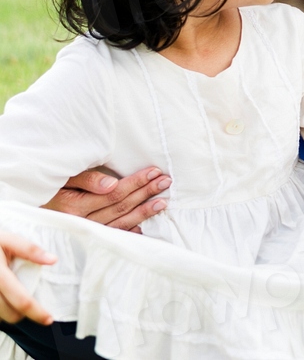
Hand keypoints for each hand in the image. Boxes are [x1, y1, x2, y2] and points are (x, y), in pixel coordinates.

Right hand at [0, 231, 54, 325]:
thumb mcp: (7, 239)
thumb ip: (29, 249)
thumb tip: (53, 260)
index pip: (21, 300)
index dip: (36, 312)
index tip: (49, 319)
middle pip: (9, 313)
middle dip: (23, 315)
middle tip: (35, 310)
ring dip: (9, 314)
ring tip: (17, 304)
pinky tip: (5, 300)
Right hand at [42, 167, 169, 232]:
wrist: (27, 219)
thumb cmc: (49, 190)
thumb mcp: (62, 179)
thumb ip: (86, 179)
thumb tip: (112, 184)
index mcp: (74, 207)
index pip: (114, 194)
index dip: (136, 182)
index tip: (155, 171)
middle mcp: (81, 223)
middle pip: (121, 207)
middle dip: (146, 193)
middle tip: (166, 182)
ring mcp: (86, 235)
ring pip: (121, 223)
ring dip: (144, 212)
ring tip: (163, 202)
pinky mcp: (88, 242)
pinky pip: (113, 238)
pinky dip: (130, 232)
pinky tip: (145, 227)